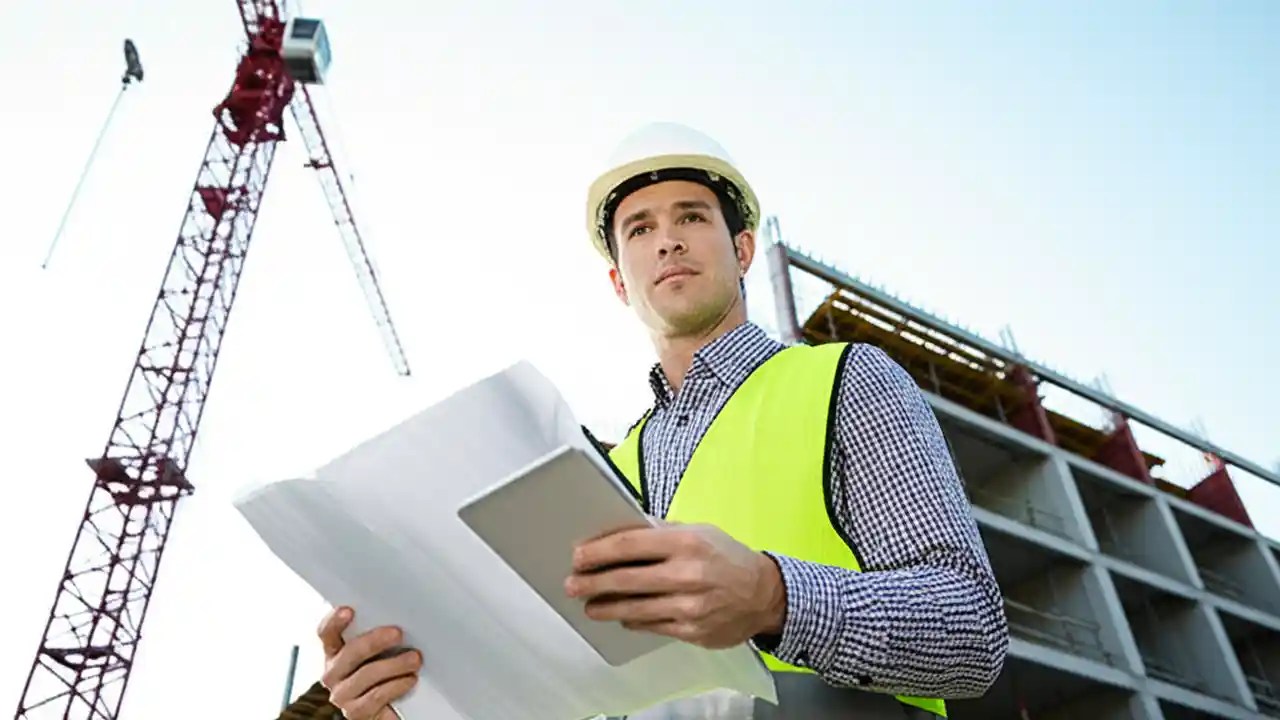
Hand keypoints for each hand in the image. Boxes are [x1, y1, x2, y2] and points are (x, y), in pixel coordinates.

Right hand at [318, 606, 421, 719]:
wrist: (391, 709)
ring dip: (395, 664)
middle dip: (375, 641)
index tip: (348, 610)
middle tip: (398, 633)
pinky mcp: (356, 713)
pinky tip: (410, 679)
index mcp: (336, 652)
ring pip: (367, 674)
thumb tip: (399, 618)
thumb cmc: (386, 673)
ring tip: (415, 659)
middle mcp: (333, 673)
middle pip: (350, 652)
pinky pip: (377, 696)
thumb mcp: (380, 652)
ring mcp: (343, 695)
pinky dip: (397, 685)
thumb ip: (380, 635)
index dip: (335, 621)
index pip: (327, 633)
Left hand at [564, 523, 786, 648]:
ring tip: (589, 605)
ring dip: (606, 607)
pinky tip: (621, 616)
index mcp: (687, 542)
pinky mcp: (691, 630)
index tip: (578, 556)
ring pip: (634, 608)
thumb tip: (620, 532)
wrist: (764, 595)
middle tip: (572, 584)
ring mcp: (689, 606)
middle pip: (626, 579)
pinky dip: (632, 621)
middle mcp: (687, 574)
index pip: (630, 545)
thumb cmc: (727, 558)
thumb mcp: (699, 531)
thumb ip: (661, 531)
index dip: (598, 551)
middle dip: (593, 582)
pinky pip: (651, 626)